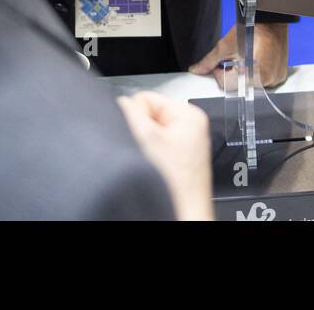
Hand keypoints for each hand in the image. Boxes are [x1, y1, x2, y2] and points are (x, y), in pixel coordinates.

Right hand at [116, 90, 212, 220]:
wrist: (182, 215)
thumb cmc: (174, 184)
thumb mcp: (146, 136)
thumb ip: (131, 110)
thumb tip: (122, 100)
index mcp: (189, 114)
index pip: (145, 98)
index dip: (134, 116)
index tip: (139, 136)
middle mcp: (191, 129)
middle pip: (147, 117)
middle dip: (140, 134)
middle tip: (146, 153)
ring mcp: (185, 148)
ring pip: (149, 136)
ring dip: (144, 148)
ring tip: (152, 164)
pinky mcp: (178, 164)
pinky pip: (155, 152)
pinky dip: (150, 160)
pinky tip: (156, 172)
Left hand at [189, 21, 289, 88]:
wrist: (272, 20)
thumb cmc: (252, 29)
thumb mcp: (225, 45)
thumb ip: (209, 61)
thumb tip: (196, 70)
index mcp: (252, 76)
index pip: (226, 84)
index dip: (221, 71)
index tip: (224, 60)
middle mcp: (266, 81)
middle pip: (239, 86)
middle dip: (233, 73)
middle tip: (237, 57)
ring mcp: (275, 79)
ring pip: (251, 84)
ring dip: (246, 74)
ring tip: (249, 57)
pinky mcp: (281, 75)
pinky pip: (265, 81)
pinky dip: (258, 73)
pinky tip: (258, 59)